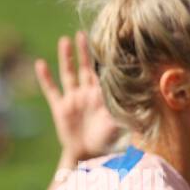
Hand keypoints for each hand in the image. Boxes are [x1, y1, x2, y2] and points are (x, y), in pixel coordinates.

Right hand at [35, 31, 121, 164]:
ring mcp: (73, 99)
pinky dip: (45, 78)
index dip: (104, 61)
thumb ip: (131, 115)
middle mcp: (87, 94)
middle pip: (85, 68)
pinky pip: (51, 90)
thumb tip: (149, 108)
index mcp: (103, 97)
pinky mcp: (60, 107)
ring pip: (68, 73)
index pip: (103, 74)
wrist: (90, 155)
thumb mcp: (121, 126)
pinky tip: (40, 64)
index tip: (107, 43)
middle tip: (83, 34)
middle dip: (84, 52)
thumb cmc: (109, 142)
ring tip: (64, 40)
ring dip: (65, 58)